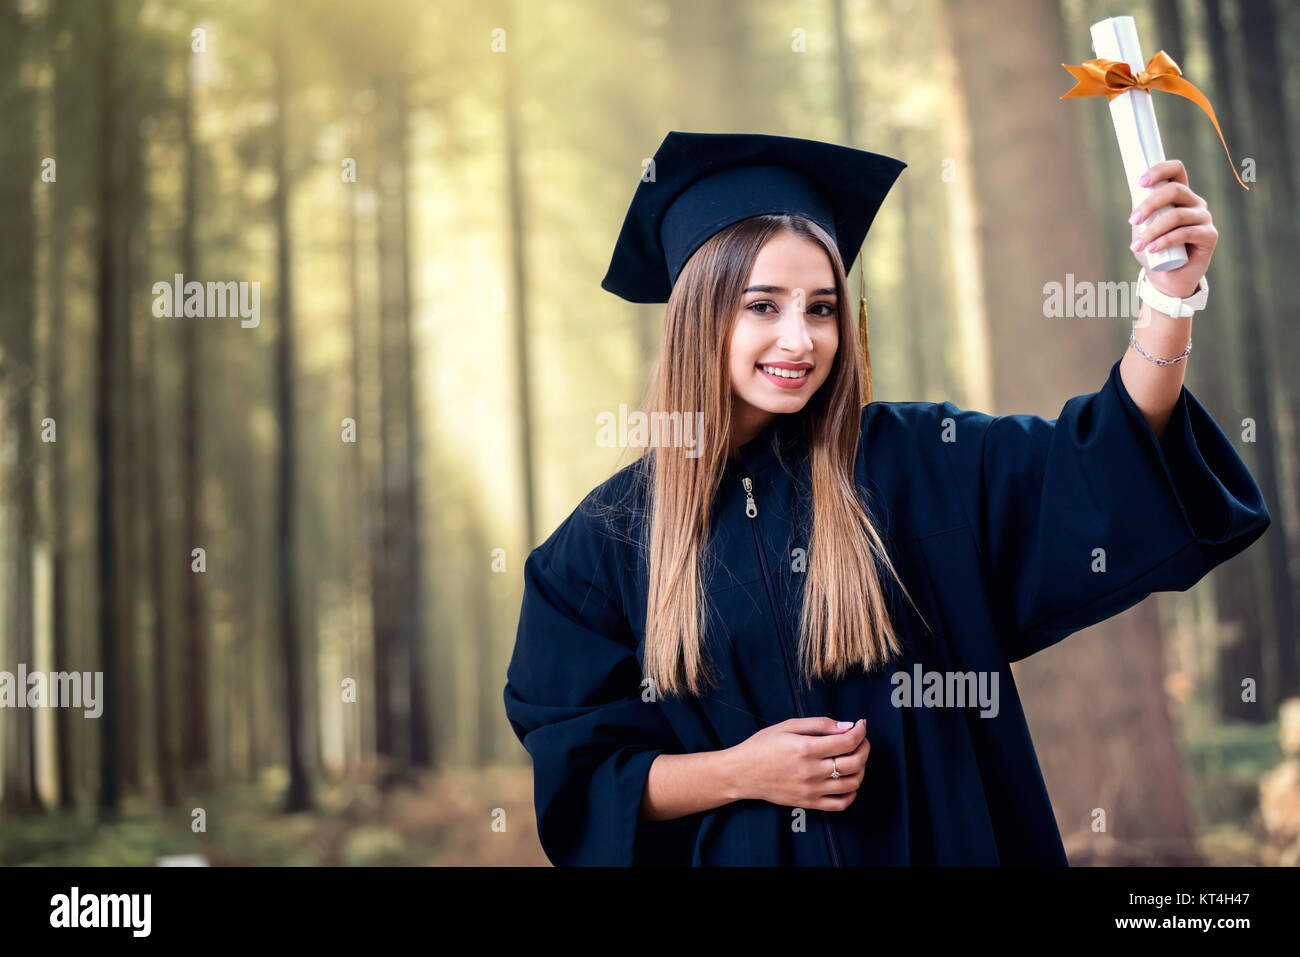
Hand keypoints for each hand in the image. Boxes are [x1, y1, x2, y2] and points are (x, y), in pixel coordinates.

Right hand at [729, 717, 868, 809]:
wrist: (741, 773)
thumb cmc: (762, 746)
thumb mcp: (787, 726)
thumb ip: (819, 724)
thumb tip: (847, 726)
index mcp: (805, 748)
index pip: (847, 742)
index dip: (860, 732)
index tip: (861, 725)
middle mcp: (811, 771)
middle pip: (854, 762)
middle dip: (865, 748)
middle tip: (861, 740)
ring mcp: (811, 790)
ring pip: (852, 783)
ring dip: (861, 768)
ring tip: (855, 758)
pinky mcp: (809, 803)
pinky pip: (841, 804)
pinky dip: (852, 793)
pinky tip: (848, 780)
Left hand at [1128, 158, 1216, 298]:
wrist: (1166, 277)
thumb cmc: (1154, 249)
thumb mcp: (1143, 226)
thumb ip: (1141, 209)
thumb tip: (1135, 191)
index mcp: (1180, 195)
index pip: (1176, 170)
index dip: (1160, 170)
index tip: (1140, 182)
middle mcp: (1194, 203)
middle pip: (1175, 190)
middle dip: (1150, 204)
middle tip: (1133, 221)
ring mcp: (1204, 218)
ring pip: (1177, 215)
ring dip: (1153, 230)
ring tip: (1137, 245)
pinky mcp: (1209, 236)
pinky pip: (1185, 233)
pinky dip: (1165, 241)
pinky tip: (1152, 249)